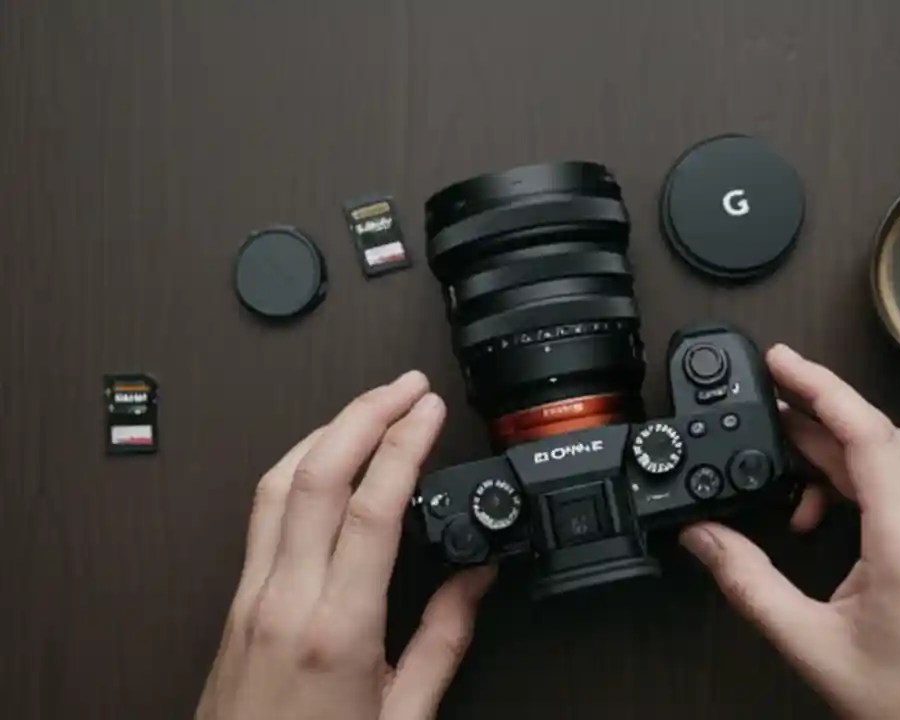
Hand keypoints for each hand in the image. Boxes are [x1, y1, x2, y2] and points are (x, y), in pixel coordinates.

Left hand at [197, 371, 496, 719]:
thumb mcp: (402, 716)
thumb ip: (444, 640)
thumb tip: (475, 580)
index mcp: (336, 629)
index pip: (372, 508)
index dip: (404, 444)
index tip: (430, 410)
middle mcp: (285, 600)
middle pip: (316, 474)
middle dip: (364, 412)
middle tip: (406, 385)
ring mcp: (252, 596)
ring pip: (277, 483)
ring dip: (326, 430)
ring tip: (370, 405)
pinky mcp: (236, 602)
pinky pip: (262, 511)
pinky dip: (297, 466)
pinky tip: (323, 458)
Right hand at [680, 346, 899, 719]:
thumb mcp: (812, 646)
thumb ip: (749, 584)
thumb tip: (706, 539)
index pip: (868, 434)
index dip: (820, 387)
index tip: (782, 361)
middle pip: (882, 436)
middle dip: (821, 416)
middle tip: (771, 414)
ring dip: (845, 449)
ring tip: (793, 470)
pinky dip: (869, 478)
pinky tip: (831, 509)